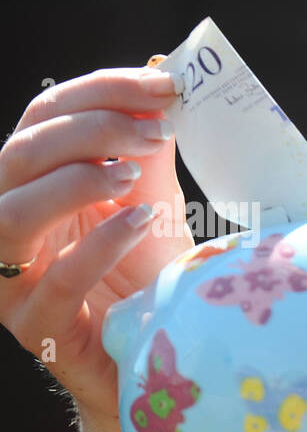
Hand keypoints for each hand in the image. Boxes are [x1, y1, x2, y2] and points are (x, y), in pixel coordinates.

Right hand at [0, 65, 191, 422]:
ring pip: (13, 213)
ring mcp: (13, 278)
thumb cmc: (148, 276)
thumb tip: (163, 73)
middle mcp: (8, 222)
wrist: (157, 357)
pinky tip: (139, 221)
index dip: (100, 92)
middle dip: (92, 130)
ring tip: (134, 173)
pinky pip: (57, 280)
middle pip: (22, 155)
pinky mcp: (37, 328)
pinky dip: (98, 245)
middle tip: (158, 130)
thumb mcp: (152, 201)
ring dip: (75, 181)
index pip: (45, 117)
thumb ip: (148, 148)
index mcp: (32, 183)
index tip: (165, 83)